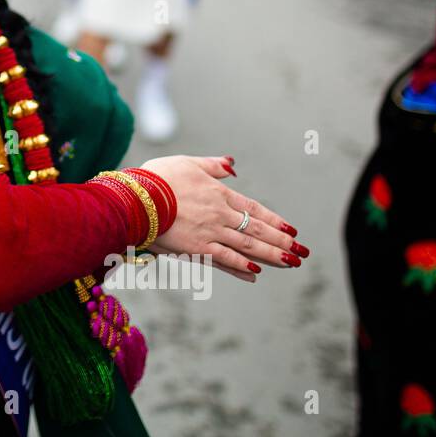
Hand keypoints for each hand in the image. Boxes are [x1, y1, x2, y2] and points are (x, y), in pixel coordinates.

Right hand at [138, 155, 304, 282]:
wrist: (134, 199)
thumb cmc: (156, 178)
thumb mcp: (186, 163)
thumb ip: (211, 166)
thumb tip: (232, 165)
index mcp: (218, 193)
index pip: (254, 209)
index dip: (275, 220)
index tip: (291, 230)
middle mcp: (220, 214)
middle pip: (257, 229)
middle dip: (282, 241)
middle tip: (302, 251)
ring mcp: (210, 233)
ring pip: (247, 246)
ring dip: (271, 256)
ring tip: (290, 263)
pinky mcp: (196, 249)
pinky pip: (224, 260)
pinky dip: (240, 266)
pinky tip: (255, 273)